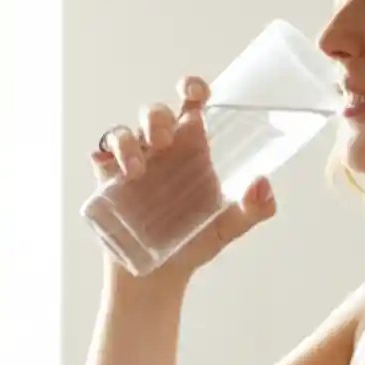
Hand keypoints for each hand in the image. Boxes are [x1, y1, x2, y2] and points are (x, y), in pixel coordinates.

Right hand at [89, 75, 277, 284]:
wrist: (158, 277)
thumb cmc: (194, 244)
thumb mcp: (228, 228)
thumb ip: (254, 210)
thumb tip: (263, 184)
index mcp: (192, 149)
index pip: (192, 105)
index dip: (193, 87)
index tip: (195, 90)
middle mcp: (162, 150)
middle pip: (155, 113)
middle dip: (156, 118)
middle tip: (164, 142)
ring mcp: (133, 162)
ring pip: (125, 132)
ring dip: (128, 142)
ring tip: (137, 170)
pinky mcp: (109, 180)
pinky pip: (101, 155)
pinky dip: (104, 156)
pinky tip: (109, 169)